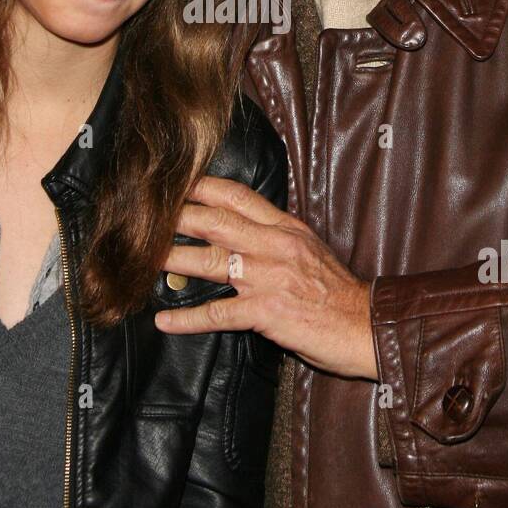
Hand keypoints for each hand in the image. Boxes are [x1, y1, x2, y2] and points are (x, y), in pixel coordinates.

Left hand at [155, 175, 378, 380]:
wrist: (366, 326)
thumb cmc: (338, 292)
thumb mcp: (309, 249)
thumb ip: (277, 236)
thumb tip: (242, 228)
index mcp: (286, 228)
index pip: (239, 196)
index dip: (203, 186)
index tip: (175, 181)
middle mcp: (275, 246)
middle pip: (216, 221)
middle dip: (177, 216)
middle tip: (143, 215)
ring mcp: (269, 278)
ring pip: (210, 262)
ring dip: (172, 260)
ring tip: (141, 259)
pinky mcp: (266, 312)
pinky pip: (218, 313)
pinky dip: (188, 318)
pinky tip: (164, 322)